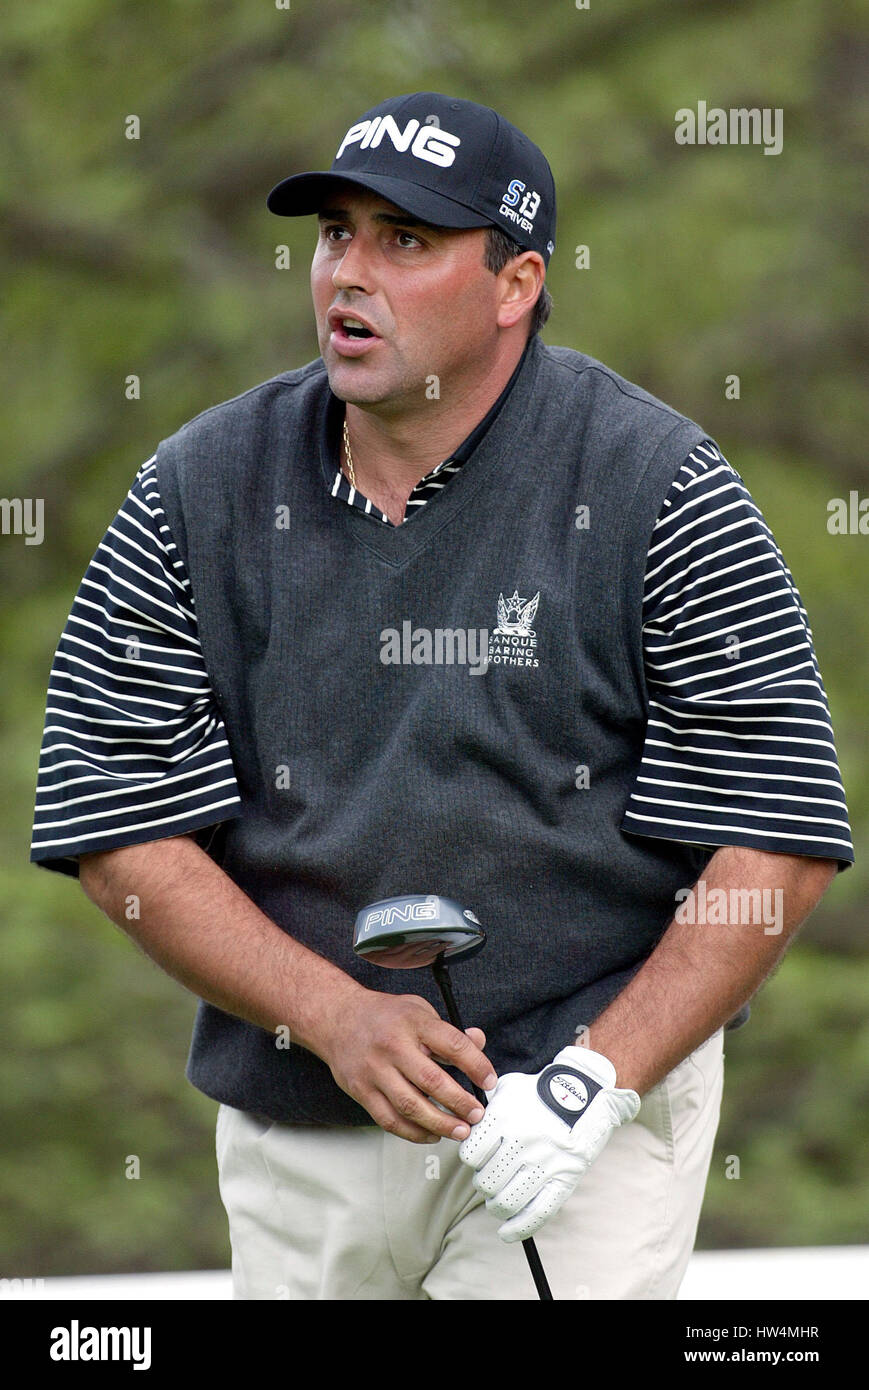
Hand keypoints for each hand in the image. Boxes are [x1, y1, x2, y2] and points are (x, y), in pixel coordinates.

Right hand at [317, 983, 496, 1143]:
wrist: (336, 1018)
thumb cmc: (382, 1015)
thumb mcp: (418, 1009)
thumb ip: (448, 1030)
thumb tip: (478, 1042)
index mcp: (413, 1022)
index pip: (451, 1045)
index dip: (476, 1065)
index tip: (489, 1081)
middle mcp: (393, 1046)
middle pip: (432, 1081)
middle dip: (460, 1103)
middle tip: (477, 1115)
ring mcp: (375, 1070)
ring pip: (411, 1106)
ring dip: (440, 1124)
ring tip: (460, 1131)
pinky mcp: (361, 1090)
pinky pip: (389, 1119)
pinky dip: (413, 1133)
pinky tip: (431, 1134)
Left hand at [458, 1045, 639, 1240]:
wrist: (587, 1093)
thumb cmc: (540, 1092)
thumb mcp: (507, 1089)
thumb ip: (483, 1108)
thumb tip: (459, 1125)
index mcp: (506, 1118)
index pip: (470, 1155)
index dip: (472, 1159)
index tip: (479, 1158)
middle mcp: (523, 1142)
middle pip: (486, 1182)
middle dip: (484, 1184)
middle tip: (491, 1178)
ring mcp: (545, 1163)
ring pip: (506, 1202)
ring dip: (496, 1207)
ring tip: (498, 1200)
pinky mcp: (564, 1179)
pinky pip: (537, 1214)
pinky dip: (518, 1229)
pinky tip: (506, 1233)